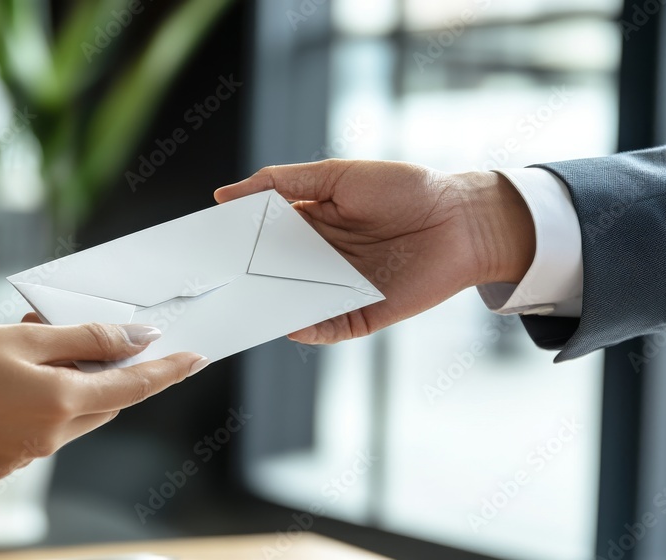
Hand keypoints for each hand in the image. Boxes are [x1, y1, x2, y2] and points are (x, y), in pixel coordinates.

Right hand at [0, 317, 207, 482]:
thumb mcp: (19, 337)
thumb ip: (85, 339)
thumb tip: (138, 339)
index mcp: (58, 404)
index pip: (133, 387)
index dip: (168, 370)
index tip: (196, 357)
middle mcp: (47, 440)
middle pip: (102, 403)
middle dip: (108, 371)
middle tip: (107, 337)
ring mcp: (21, 459)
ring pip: (70, 418)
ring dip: (69, 385)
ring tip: (37, 346)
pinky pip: (38, 433)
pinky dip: (39, 404)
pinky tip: (13, 377)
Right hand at [214, 159, 533, 343]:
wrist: (464, 219)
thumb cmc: (406, 188)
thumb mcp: (337, 176)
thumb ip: (282, 182)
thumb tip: (225, 194)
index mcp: (310, 222)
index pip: (261, 236)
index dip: (234, 242)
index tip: (202, 247)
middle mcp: (320, 258)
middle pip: (271, 273)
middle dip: (243, 279)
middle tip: (208, 284)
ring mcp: (339, 288)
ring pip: (293, 302)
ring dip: (269, 306)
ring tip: (238, 307)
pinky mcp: (362, 313)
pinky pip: (327, 327)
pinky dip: (306, 328)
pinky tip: (288, 324)